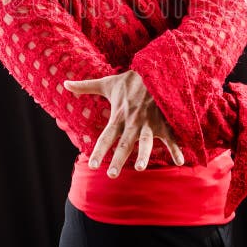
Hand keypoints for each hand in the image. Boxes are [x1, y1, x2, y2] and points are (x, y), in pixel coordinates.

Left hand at [63, 70, 184, 177]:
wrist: (155, 70)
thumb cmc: (130, 81)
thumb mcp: (107, 83)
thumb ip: (86, 87)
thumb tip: (65, 84)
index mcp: (119, 116)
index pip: (106, 137)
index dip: (99, 151)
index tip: (92, 165)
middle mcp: (133, 123)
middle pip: (124, 144)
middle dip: (118, 160)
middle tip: (112, 175)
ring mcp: (150, 124)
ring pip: (146, 143)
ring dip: (144, 155)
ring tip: (141, 168)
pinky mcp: (164, 123)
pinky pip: (171, 138)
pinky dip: (177, 149)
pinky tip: (181, 162)